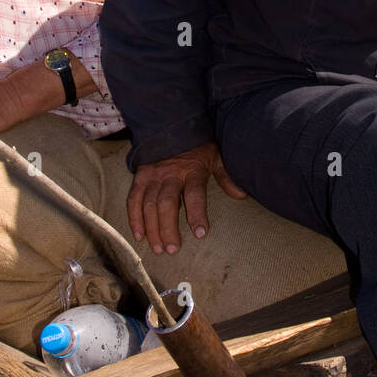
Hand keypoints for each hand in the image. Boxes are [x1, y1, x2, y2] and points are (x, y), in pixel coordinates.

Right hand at [127, 142, 246, 254]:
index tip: (200, 234)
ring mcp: (154, 175)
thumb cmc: (198, 148)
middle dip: (168, 228)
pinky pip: (134, 199)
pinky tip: (139, 235)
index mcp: (192, 170)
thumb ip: (226, 176)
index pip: (195, 194)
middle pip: (166, 203)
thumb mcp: (216, 157)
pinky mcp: (140, 176)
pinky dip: (134, 218)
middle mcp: (171, 174)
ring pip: (149, 204)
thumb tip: (242, 194)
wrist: (172, 127)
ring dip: (152, 228)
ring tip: (158, 248)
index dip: (197, 214)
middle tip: (173, 249)